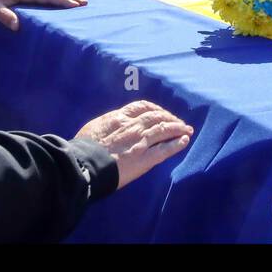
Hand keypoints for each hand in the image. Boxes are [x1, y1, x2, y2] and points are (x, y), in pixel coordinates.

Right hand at [76, 100, 192, 189]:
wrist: (85, 164)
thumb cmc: (83, 148)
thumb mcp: (93, 127)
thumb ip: (107, 124)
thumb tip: (109, 124)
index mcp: (119, 117)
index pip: (142, 107)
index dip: (154, 108)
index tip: (160, 111)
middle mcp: (133, 126)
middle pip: (157, 116)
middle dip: (169, 117)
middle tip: (178, 121)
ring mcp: (141, 141)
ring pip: (164, 129)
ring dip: (178, 128)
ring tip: (187, 129)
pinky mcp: (145, 158)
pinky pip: (165, 149)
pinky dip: (177, 143)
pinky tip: (185, 140)